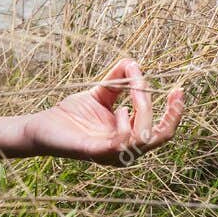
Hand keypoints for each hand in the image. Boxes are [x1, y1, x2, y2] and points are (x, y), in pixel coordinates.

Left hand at [21, 56, 186, 165]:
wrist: (39, 127)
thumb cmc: (70, 115)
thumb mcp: (99, 94)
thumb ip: (117, 80)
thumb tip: (132, 61)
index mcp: (129, 137)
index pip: (161, 129)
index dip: (174, 112)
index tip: (179, 89)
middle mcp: (125, 150)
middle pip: (160, 135)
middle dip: (168, 112)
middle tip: (171, 91)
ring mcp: (112, 155)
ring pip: (144, 138)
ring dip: (143, 112)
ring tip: (127, 98)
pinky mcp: (96, 153)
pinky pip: (122, 144)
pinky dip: (126, 125)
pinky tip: (118, 111)